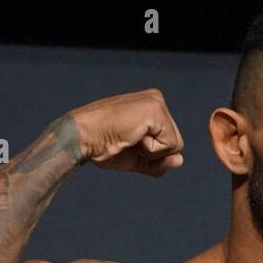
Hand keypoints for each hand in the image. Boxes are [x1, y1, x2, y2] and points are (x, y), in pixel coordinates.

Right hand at [67, 88, 184, 176]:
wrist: (82, 138)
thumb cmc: (104, 146)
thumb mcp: (137, 159)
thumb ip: (160, 162)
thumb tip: (181, 160)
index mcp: (152, 107)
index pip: (170, 143)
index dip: (152, 156)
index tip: (128, 143)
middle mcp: (157, 99)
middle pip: (177, 145)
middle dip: (155, 155)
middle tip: (128, 141)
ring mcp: (157, 102)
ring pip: (176, 146)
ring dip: (152, 153)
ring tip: (129, 138)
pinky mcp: (155, 110)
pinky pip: (169, 146)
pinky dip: (150, 151)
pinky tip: (132, 136)